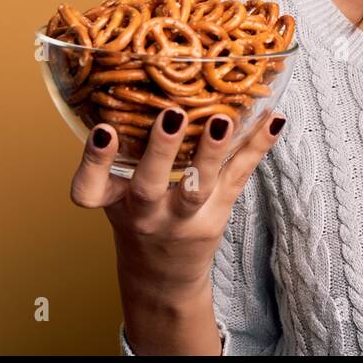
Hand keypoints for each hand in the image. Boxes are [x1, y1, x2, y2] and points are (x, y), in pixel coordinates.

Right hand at [70, 105, 286, 350]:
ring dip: (212, 151)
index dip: (94, 160)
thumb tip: (144, 85)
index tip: (104, 130)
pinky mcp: (218, 212)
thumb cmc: (140, 218)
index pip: (89, 189)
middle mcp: (146, 214)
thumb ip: (123, 155)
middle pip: (149, 186)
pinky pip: (239, 176)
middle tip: (174, 116)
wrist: (163, 276)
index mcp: (114, 203)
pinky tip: (274, 120)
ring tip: (223, 119)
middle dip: (161, 150)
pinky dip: (257, 146)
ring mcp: (185, 216)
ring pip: (198, 186)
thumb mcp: (118, 194)